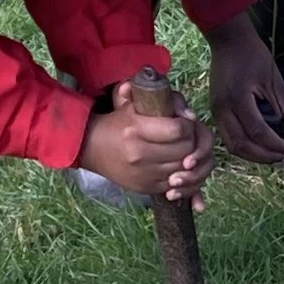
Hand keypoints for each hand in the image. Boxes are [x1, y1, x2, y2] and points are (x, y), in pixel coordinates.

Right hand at [81, 80, 213, 205]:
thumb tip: (188, 112)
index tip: (184, 122)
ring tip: (183, 148)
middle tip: (187, 135)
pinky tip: (177, 164)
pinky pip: (175, 184)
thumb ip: (158, 96)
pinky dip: (181, 174)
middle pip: (184, 150)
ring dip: (188, 158)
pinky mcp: (145, 187)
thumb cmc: (116, 123)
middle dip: (191, 140)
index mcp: (136, 130)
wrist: (92, 148)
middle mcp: (139, 154)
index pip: (177, 130)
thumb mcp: (131, 103)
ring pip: (183, 168)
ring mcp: (143, 174)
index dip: (186, 125)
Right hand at [204, 12, 283, 163]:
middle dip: (265, 156)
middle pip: (241, 145)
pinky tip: (259, 147)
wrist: (228, 40)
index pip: (257, 132)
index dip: (275, 145)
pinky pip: (228, 137)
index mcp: (238, 99)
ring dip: (253, 155)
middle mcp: (223, 109)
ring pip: (232, 145)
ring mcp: (216, 111)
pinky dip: (244, 146)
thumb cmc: (253, 55)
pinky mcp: (215, 110)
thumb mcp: (273, 80)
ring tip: (274, 157)